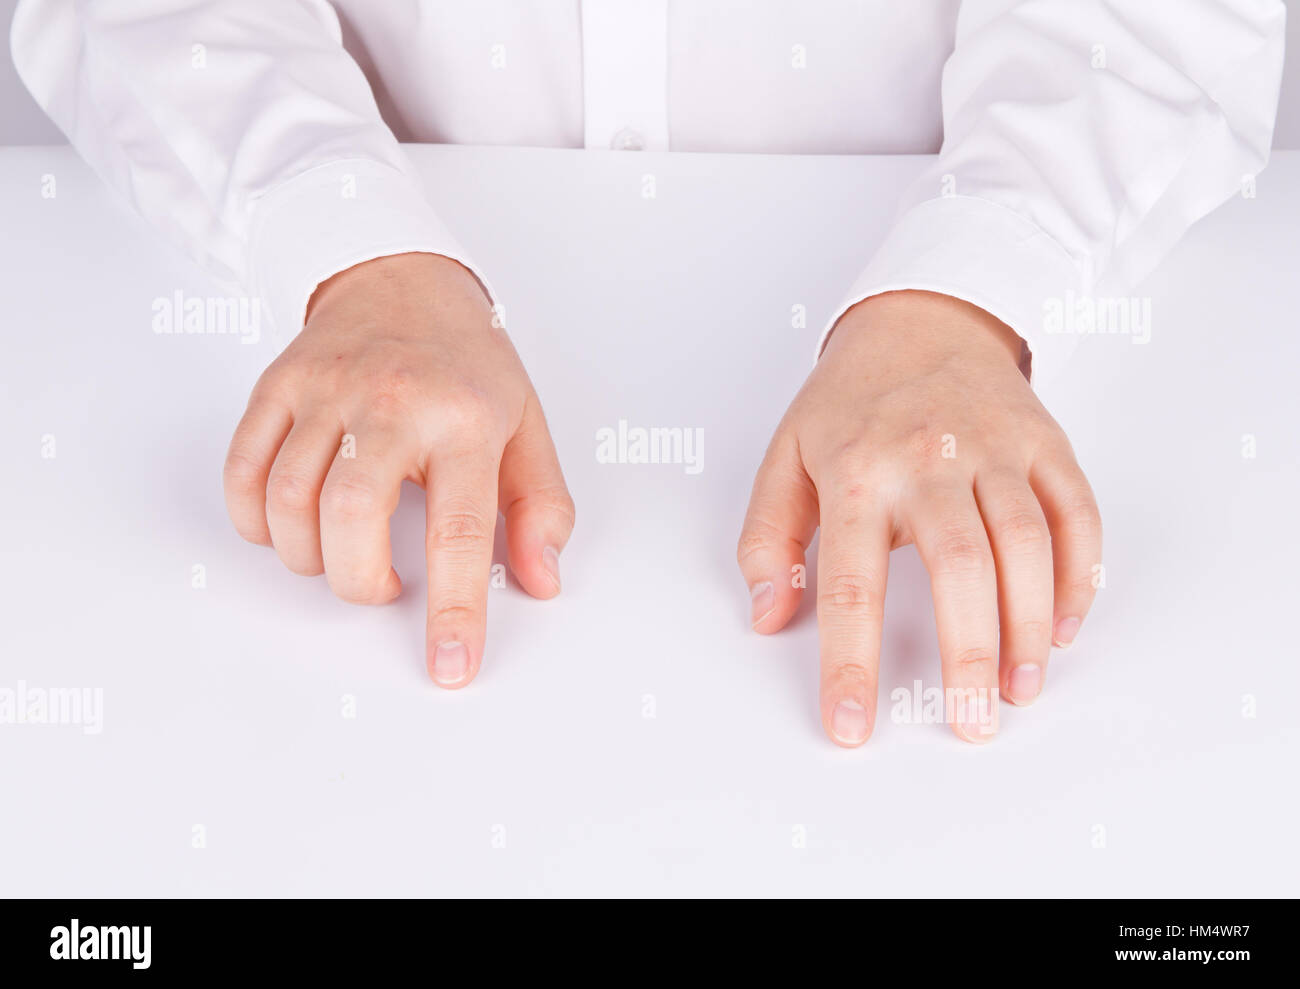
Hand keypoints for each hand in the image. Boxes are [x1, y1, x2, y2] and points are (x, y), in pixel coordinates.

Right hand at [223, 252, 573, 687]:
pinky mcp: (276, 386)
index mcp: (465, 421)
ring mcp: (325, 391)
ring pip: (287, 502)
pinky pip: (242, 473)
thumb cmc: (469, 363)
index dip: (455, 612)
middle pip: (351, 520)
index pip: (461, 533)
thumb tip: (539, 581)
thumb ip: (540, 508)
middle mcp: (391, 402)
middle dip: (360, 583)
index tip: (450, 668)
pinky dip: (254, 521)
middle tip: (383, 586)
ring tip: (342, 551)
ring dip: (308, 557)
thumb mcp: (526, 427)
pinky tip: (290, 525)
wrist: (402, 276)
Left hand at [737, 290, 1100, 744]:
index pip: (850, 582)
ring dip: (1030, 624)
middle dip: (968, 652)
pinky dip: (1080, 573)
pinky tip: (1064, 627)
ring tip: (1020, 691)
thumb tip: (767, 616)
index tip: (852, 726)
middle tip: (971, 724)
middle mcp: (929, 458)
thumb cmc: (848, 402)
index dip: (850, 662)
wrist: (920, 317)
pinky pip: (1076, 511)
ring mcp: (995, 447)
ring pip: (1027, 541)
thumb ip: (769, 538)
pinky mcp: (1044, 442)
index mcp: (855, 471)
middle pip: (959, 564)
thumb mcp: (785, 457)